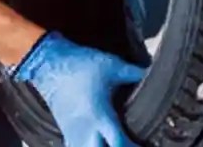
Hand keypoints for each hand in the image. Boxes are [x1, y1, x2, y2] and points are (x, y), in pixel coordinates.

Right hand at [12, 31, 145, 145]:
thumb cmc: (80, 64)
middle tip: (132, 145)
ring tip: (116, 142)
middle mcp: (85, 130)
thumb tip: (153, 74)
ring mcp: (73, 133)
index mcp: (99, 115)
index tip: (146, 145)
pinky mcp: (66, 132)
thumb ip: (135, 73)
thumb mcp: (112, 65)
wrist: (49, 63)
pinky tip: (98, 142)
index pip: (119, 143)